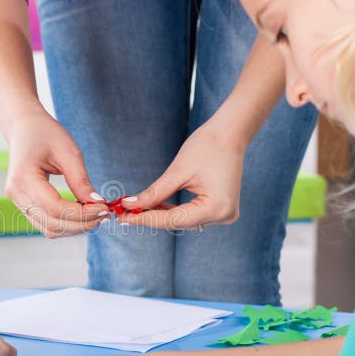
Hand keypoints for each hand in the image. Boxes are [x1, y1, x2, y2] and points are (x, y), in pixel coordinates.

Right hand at [4, 110, 108, 236]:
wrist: (23, 127)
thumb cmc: (45, 133)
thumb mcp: (68, 151)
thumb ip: (81, 180)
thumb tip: (97, 204)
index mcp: (24, 177)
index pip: (56, 208)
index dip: (83, 214)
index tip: (104, 208)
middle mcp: (16, 193)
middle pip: (53, 223)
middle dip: (82, 223)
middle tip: (104, 215)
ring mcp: (17, 201)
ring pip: (49, 229)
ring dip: (75, 227)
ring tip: (95, 215)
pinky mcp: (23, 204)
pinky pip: (46, 223)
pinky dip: (66, 223)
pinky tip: (82, 214)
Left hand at [118, 120, 245, 229]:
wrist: (230, 133)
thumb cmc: (207, 146)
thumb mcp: (177, 171)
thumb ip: (155, 193)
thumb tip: (131, 205)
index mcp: (217, 207)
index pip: (174, 219)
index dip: (146, 219)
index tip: (123, 218)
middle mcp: (224, 216)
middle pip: (179, 222)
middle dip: (151, 217)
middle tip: (123, 215)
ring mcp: (225, 214)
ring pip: (184, 220)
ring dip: (161, 215)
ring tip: (134, 211)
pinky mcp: (221, 209)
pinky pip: (192, 215)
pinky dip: (174, 211)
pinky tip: (155, 207)